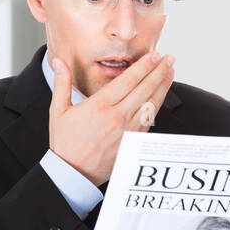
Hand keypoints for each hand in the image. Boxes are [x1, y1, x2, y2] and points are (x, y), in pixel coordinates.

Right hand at [48, 50, 174, 183]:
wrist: (74, 173)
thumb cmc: (66, 143)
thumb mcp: (59, 111)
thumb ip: (62, 83)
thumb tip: (58, 61)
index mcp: (99, 106)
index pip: (128, 80)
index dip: (144, 66)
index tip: (154, 56)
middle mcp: (117, 117)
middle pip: (144, 89)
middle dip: (159, 72)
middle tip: (169, 59)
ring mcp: (127, 130)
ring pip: (151, 104)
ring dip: (163, 87)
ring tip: (170, 73)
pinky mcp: (133, 142)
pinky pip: (149, 120)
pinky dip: (156, 105)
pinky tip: (160, 96)